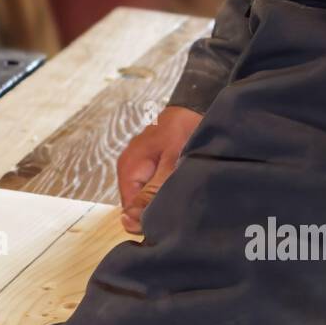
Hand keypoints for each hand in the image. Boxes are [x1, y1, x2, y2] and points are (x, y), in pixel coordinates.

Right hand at [116, 105, 202, 233]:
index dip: (147, 218)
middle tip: (180, 202)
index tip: (170, 217)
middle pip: (136, 203)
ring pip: (146, 195)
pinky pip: (152, 184)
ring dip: (161, 198)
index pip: (130, 209)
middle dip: (155, 207)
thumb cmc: (185, 129)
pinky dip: (165, 187)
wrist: (197, 104)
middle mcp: (129, 168)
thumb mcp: (171, 164)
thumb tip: (129, 220)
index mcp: (129, 169)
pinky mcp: (149, 163)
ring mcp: (138, 166)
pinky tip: (179, 183)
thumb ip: (152, 192)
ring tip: (182, 190)